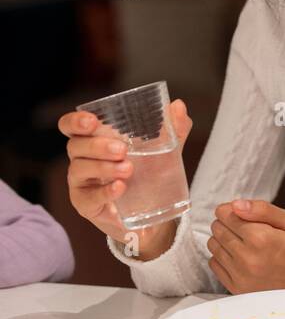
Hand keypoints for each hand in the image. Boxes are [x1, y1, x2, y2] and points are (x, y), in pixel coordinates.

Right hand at [59, 100, 192, 250]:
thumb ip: (173, 129)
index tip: (92, 121)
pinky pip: (89, 197)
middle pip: (75, 146)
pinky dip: (105, 192)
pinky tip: (120, 188)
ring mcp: (81, 182)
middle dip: (97, 145)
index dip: (75, 121)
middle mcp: (82, 158)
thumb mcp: (163, 150)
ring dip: (103, 167)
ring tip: (128, 169)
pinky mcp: (85, 204)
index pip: (71, 126)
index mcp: (94, 139)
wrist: (151, 212)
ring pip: (79, 169)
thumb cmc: (148, 173)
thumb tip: (179, 106)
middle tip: (122, 149)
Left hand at [207, 199, 284, 293]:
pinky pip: (214, 265)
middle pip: (217, 229)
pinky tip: (238, 257)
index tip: (240, 213)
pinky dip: (222, 257)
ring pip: (213, 246)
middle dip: (227, 223)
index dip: (230, 210)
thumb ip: (263, 209)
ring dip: (223, 240)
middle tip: (244, 228)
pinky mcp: (236, 288)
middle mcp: (247, 257)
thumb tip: (236, 204)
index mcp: (260, 237)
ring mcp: (240, 275)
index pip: (225, 214)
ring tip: (242, 242)